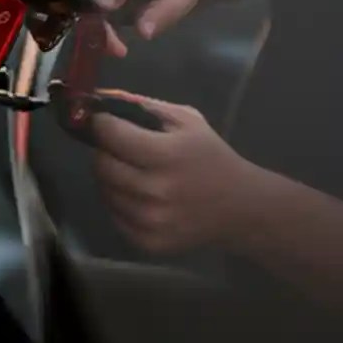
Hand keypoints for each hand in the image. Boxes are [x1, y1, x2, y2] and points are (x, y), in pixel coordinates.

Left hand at [89, 89, 265, 252]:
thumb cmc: (211, 156)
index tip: (104, 122)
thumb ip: (143, 107)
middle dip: (104, 151)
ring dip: (110, 178)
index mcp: (167, 155)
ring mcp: (151, 221)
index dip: (102, 124)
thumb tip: (102, 99)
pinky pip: (114, 216)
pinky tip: (138, 195)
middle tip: (117, 147)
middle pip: (102, 165)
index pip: (111, 135)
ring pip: (104, 191)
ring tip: (131, 171)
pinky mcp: (148, 243)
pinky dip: (119, 203)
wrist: (240, 207)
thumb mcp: (187, 120)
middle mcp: (156, 190)